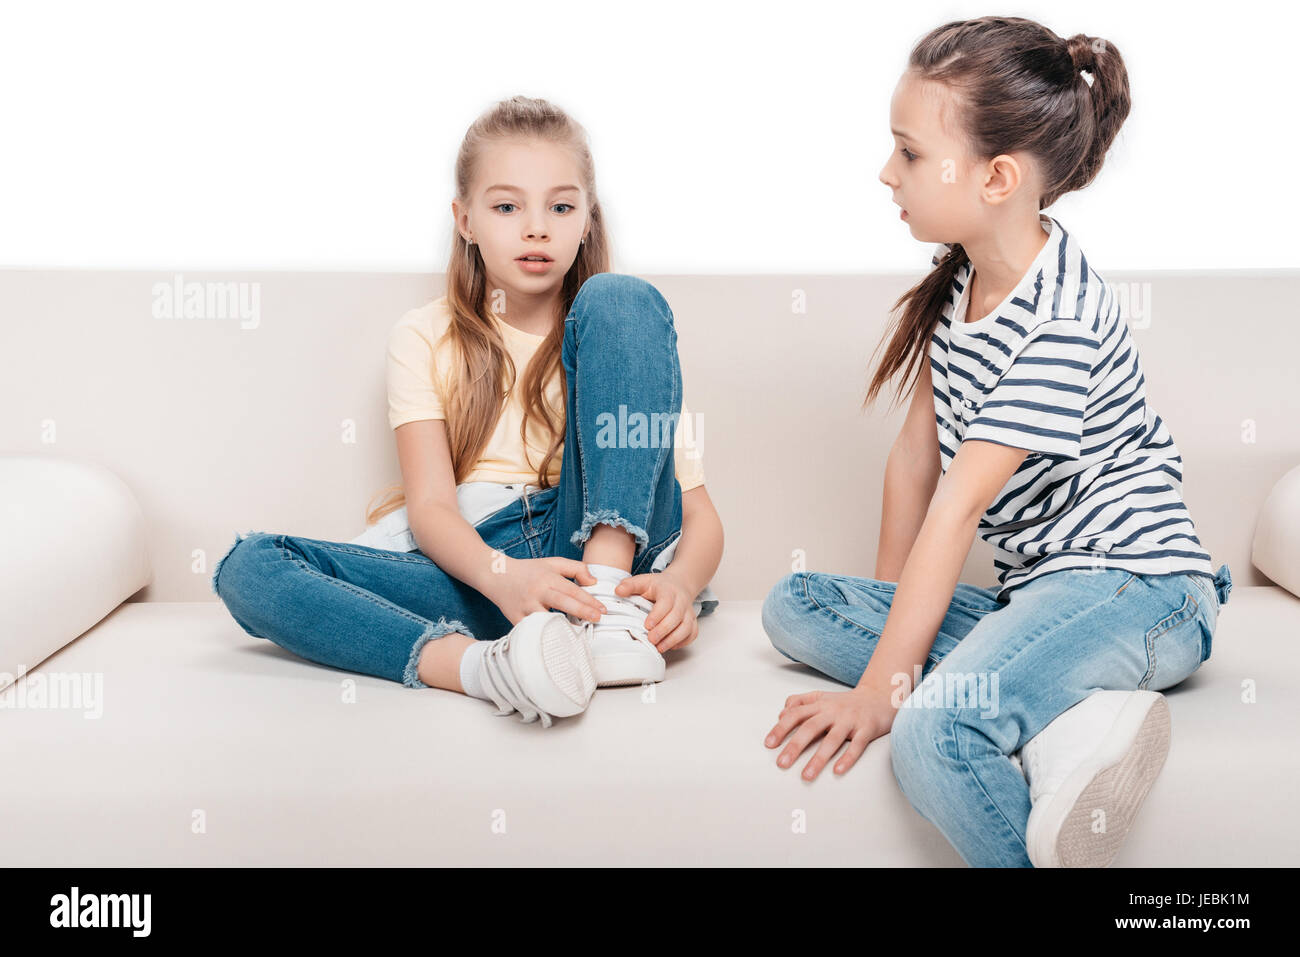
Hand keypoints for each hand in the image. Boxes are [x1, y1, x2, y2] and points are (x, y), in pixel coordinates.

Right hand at [482, 556, 607, 626]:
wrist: (495, 575)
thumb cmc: (528, 571)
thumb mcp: (553, 563)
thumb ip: (576, 569)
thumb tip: (593, 582)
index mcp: (548, 578)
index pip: (572, 590)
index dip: (589, 600)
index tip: (603, 609)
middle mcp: (537, 592)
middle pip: (563, 602)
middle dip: (582, 611)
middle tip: (598, 619)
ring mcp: (525, 606)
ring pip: (546, 619)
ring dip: (563, 627)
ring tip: (579, 634)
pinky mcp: (515, 618)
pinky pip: (531, 630)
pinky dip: (542, 636)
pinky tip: (557, 642)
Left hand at [615, 569, 698, 651]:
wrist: (678, 585)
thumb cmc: (658, 586)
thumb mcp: (643, 581)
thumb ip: (630, 585)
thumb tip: (618, 591)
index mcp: (668, 591)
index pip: (666, 603)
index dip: (657, 615)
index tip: (647, 625)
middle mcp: (681, 601)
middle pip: (677, 616)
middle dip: (664, 630)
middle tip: (651, 639)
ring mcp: (688, 612)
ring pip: (687, 627)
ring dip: (673, 639)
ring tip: (659, 647)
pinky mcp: (692, 622)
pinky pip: (692, 633)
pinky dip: (683, 642)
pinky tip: (670, 646)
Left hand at [764, 686, 898, 780]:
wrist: (881, 696)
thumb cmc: (847, 702)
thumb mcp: (822, 697)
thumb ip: (800, 702)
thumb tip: (781, 714)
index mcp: (820, 704)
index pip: (796, 714)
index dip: (781, 728)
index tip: (769, 744)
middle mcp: (834, 711)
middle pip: (810, 727)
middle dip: (795, 746)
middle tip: (781, 764)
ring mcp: (851, 720)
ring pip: (833, 739)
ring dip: (818, 758)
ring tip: (806, 776)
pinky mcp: (868, 729)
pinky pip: (857, 745)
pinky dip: (848, 758)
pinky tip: (837, 771)